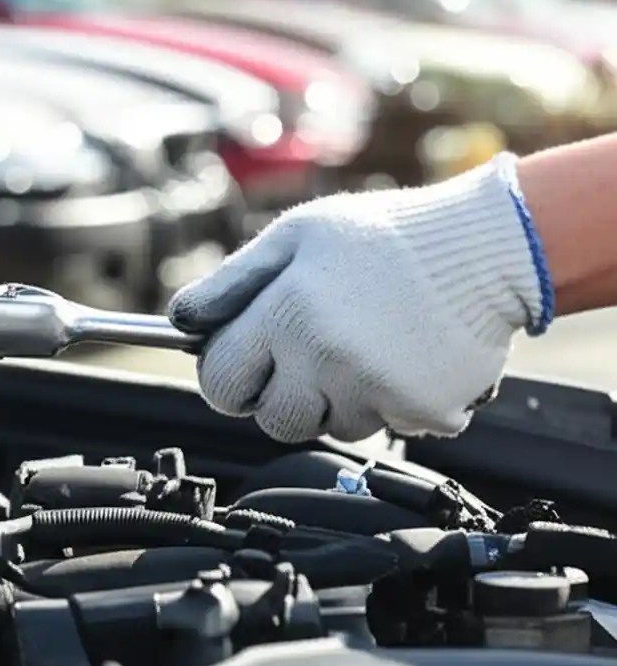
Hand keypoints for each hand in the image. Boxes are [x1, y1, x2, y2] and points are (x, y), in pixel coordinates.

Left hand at [168, 155, 549, 442]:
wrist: (487, 247)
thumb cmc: (383, 236)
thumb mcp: (296, 236)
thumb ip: (231, 282)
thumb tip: (179, 322)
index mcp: (288, 314)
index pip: (221, 383)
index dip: (226, 376)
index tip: (241, 363)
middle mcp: (327, 359)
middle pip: (272, 421)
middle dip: (278, 396)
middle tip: (305, 355)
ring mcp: (375, 391)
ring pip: (328, 428)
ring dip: (335, 400)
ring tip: (362, 345)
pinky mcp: (421, 412)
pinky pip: (382, 428)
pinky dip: (385, 403)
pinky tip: (399, 357)